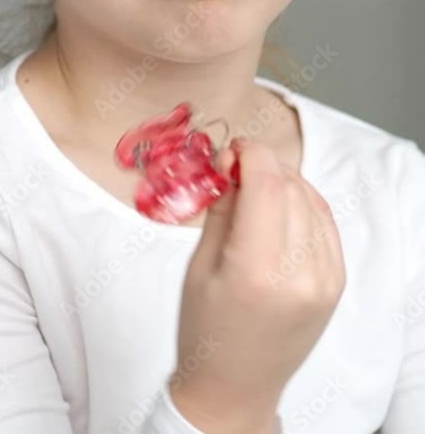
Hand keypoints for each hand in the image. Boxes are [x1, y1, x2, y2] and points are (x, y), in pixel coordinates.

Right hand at [169, 137, 345, 419]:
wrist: (236, 385)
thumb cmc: (205, 327)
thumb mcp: (198, 264)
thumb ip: (222, 206)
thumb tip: (233, 160)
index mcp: (255, 270)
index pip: (266, 183)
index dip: (250, 153)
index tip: (233, 148)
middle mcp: (298, 273)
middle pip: (289, 186)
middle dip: (262, 165)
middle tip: (236, 169)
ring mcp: (324, 279)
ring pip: (310, 198)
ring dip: (282, 181)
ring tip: (254, 191)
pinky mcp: (336, 281)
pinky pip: (324, 220)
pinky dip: (302, 202)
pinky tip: (280, 207)